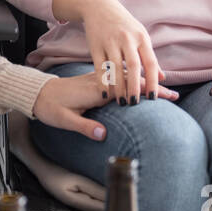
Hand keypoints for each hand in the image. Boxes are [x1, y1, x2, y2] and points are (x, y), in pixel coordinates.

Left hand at [32, 71, 181, 140]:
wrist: (38, 92)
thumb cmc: (51, 107)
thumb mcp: (65, 120)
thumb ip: (84, 127)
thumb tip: (104, 135)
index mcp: (96, 90)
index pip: (127, 89)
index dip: (147, 93)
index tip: (165, 97)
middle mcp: (100, 81)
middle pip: (132, 80)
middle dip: (153, 86)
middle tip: (173, 94)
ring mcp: (98, 78)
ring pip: (127, 75)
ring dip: (146, 80)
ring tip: (164, 86)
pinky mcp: (96, 78)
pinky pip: (119, 75)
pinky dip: (134, 77)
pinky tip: (141, 81)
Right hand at [70, 0, 166, 105]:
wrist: (100, 7)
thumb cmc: (124, 26)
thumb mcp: (140, 37)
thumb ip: (150, 57)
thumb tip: (163, 78)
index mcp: (141, 37)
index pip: (150, 62)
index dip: (153, 80)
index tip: (153, 98)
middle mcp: (127, 38)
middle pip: (133, 66)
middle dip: (135, 86)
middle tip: (135, 104)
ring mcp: (110, 41)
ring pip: (115, 68)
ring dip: (118, 87)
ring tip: (121, 102)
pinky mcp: (95, 45)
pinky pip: (99, 66)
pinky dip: (103, 81)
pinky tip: (106, 94)